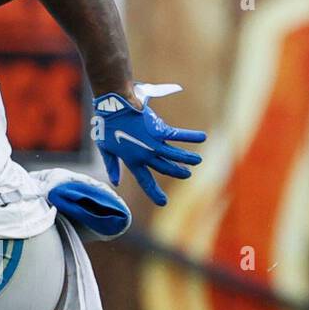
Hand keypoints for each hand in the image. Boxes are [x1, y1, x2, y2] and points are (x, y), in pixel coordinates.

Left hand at [91, 83, 205, 206]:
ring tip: (198, 161)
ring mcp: (152, 144)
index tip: (163, 202)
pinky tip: (202, 137)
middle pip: (165, 168)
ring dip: (187, 159)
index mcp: (132, 161)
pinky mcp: (159, 130)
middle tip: (187, 175)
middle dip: (177, 172)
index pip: (145, 181)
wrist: (114, 107)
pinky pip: (178, 136)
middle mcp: (145, 155)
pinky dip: (191, 136)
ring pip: (175, 155)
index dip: (154, 193)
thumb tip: (115, 182)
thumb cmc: (108, 125)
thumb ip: (112, 166)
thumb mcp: (105, 149)